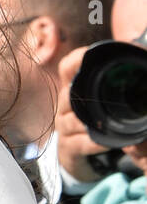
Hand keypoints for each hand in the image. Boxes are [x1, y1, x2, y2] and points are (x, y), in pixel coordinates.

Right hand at [56, 46, 110, 182]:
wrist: (78, 150)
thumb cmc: (96, 117)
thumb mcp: (101, 96)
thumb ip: (114, 79)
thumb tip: (142, 53)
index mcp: (74, 87)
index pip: (67, 68)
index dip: (76, 60)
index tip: (89, 55)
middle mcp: (65, 105)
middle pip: (68, 95)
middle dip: (86, 96)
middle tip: (107, 96)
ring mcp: (64, 126)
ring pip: (72, 121)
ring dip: (91, 122)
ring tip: (108, 123)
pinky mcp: (68, 146)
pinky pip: (79, 143)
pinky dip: (95, 143)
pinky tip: (107, 143)